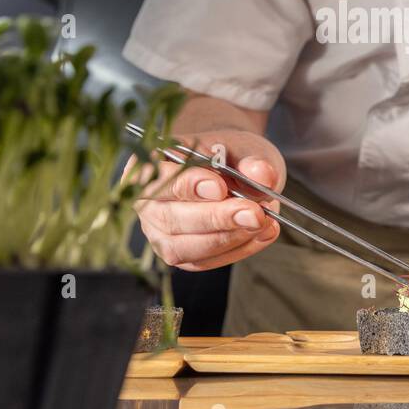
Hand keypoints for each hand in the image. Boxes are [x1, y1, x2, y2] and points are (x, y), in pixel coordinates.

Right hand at [124, 128, 284, 270]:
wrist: (229, 166)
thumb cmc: (227, 153)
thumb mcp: (243, 146)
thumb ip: (252, 159)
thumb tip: (261, 174)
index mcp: (147, 165)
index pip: (158, 179)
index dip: (188, 186)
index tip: (220, 187)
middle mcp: (145, 203)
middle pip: (170, 219)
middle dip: (215, 219)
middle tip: (253, 213)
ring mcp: (159, 233)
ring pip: (185, 248)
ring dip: (228, 238)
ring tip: (263, 222)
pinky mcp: (181, 255)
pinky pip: (204, 261)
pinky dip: (237, 250)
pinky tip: (262, 234)